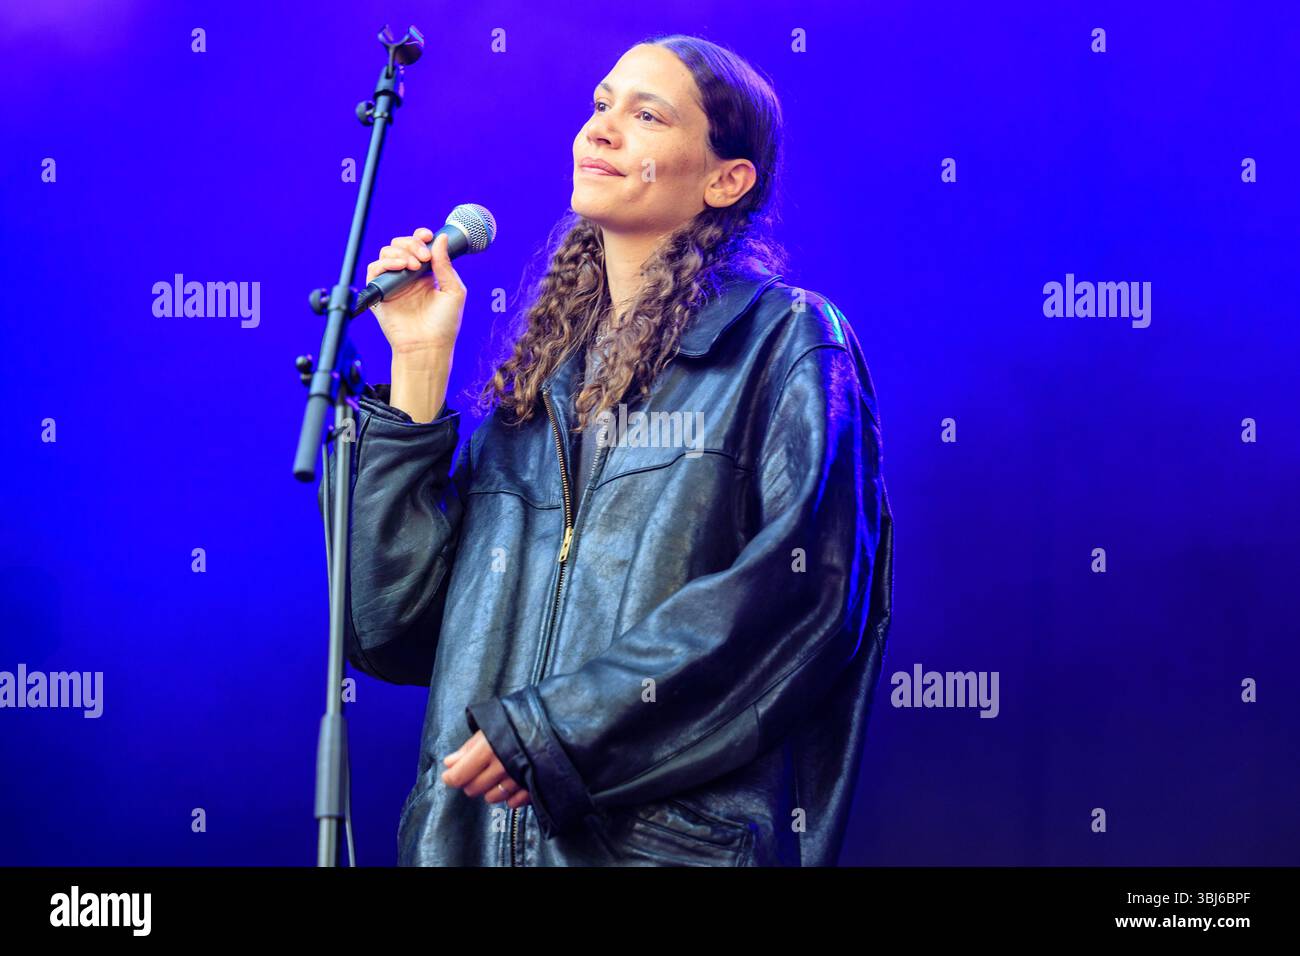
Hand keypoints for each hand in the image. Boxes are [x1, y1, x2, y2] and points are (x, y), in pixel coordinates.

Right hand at [365, 227, 466, 358]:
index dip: (420, 237)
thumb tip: (440, 238)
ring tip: (413, 265)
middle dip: (412, 243)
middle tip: (424, 258)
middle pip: (401, 245)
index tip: (428, 236)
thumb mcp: (453, 291)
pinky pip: (374, 269)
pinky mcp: (380, 293)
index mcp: (427, 274)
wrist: (429, 347)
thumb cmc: (444, 325)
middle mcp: (409, 276)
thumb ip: (445, 264)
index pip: (419, 246)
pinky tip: (400, 267)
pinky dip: (386, 263)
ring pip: (387, 253)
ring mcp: (394, 284)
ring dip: (400, 252)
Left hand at [441, 731, 531, 809]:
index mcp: (487, 749)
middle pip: (473, 789)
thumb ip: (468, 748)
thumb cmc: (519, 722)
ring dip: (490, 789)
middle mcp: (501, 766)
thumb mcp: (490, 728)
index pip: (459, 776)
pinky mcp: (533, 787)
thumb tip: (449, 763)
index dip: (451, 777)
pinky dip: (509, 796)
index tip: (451, 775)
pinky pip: (513, 802)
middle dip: (471, 781)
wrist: (555, 723)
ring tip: (497, 775)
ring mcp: (517, 778)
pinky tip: (511, 784)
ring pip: (491, 798)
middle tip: (477, 770)